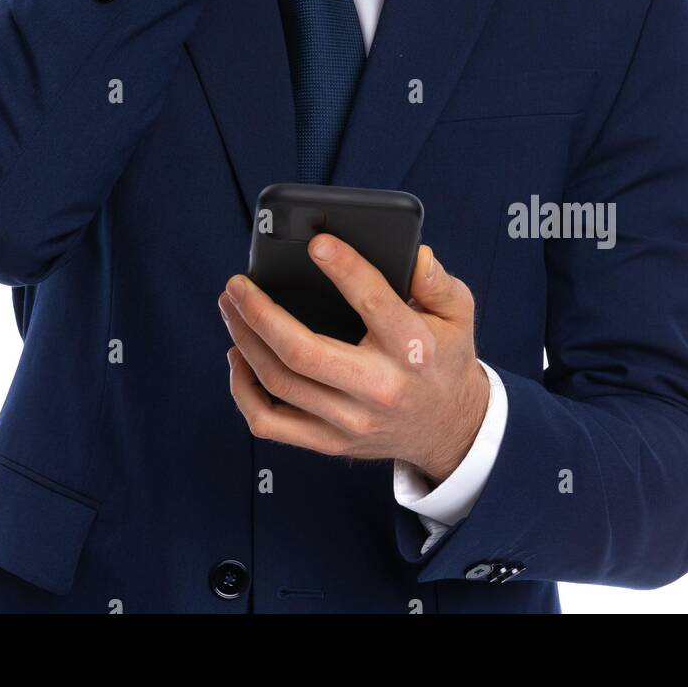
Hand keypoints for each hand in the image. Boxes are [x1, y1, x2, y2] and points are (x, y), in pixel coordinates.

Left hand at [218, 239, 489, 484]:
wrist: (450, 428)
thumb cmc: (444, 357)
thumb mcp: (457, 313)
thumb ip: (437, 281)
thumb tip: (415, 254)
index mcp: (412, 349)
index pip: (373, 303)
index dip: (343, 268)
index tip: (315, 243)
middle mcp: (379, 388)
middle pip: (302, 353)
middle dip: (259, 313)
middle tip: (236, 284)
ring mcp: (350, 422)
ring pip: (279, 383)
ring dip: (244, 340)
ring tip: (230, 307)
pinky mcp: (330, 443)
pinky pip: (270, 423)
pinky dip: (242, 390)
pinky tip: (237, 357)